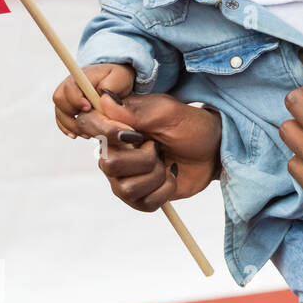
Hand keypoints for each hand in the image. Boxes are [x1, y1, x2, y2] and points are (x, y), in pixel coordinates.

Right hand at [52, 63, 134, 138]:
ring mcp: (66, 97)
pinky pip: (60, 120)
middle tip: (90, 124)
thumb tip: (103, 99)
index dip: (75, 100)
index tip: (88, 108)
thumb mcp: (120, 77)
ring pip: (60, 113)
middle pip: (60, 101)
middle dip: (73, 115)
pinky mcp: (66, 108)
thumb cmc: (116, 77)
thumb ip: (112, 85)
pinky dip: (67, 129)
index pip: (69, 88)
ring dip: (72, 125)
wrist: (113, 81)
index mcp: (81, 77)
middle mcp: (69, 86)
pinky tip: (78, 135)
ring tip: (88, 133)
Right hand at [74, 92, 222, 210]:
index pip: (88, 125)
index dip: (109, 132)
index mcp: (115, 125)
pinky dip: (165, 190)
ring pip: (127, 188)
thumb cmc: (191, 126)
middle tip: (158, 147)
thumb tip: (105, 100)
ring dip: (157, 175)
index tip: (136, 133)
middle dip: (144, 159)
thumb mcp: (168, 112)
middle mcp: (113, 152)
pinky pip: (144, 203)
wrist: (214, 150)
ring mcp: (124, 177)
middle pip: (108, 164)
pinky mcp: (139, 197)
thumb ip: (136, 110)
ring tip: (166, 163)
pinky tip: (170, 176)